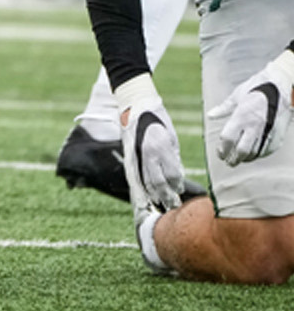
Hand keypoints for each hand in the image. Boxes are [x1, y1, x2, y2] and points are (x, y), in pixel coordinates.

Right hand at [118, 77, 185, 212]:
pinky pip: (135, 175)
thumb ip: (173, 158)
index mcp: (162, 146)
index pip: (172, 174)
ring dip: (153, 194)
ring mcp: (136, 155)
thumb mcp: (171, 136)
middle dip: (166, 195)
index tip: (180, 190)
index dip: (177, 185)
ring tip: (160, 203)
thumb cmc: (158, 118)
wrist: (135, 105)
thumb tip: (177, 178)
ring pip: (144, 181)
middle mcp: (148, 153)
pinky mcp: (129, 155)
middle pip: (158, 182)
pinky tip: (145, 195)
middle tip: (173, 205)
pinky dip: (140, 187)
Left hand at [209, 51, 293, 165]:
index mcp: (241, 116)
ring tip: (240, 160)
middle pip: (242, 150)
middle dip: (233, 159)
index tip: (220, 153)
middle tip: (228, 162)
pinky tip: (254, 154)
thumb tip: (210, 116)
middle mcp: (254, 125)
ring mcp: (268, 131)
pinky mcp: (279, 134)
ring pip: (255, 152)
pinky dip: (260, 154)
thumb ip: (224, 108)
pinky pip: (268, 149)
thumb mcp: (237, 95)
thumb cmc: (258, 87)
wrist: (283, 86)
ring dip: (246, 158)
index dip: (222, 149)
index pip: (228, 139)